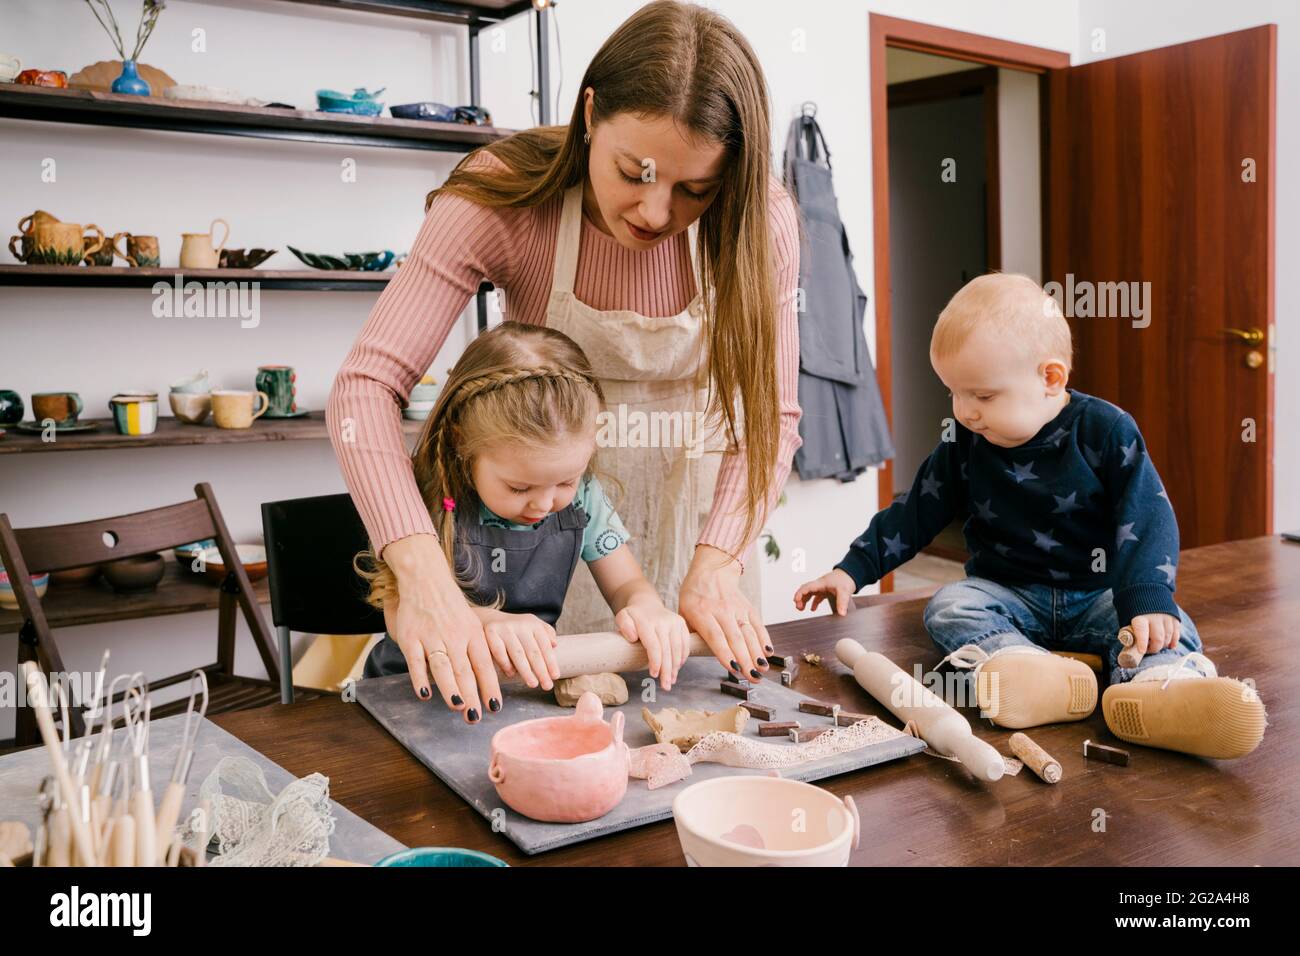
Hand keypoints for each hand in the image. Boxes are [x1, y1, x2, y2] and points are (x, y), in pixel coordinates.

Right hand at [383, 534, 500, 722]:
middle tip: (476, 717)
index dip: (490, 686)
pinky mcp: (410, 638)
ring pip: (443, 666)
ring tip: (459, 707)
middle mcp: (454, 636)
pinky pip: (415, 661)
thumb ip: (478, 653)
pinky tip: (425, 695)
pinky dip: (420, 679)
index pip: (484, 665)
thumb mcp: (472, 626)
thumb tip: (489, 684)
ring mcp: (431, 637)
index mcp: (473, 635)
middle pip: (465, 670)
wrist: (426, 580)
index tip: (495, 707)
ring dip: (451, 688)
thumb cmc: (452, 610)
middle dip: (472, 695)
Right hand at [481, 611, 559, 690]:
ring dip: (526, 671)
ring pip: (518, 653)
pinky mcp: (490, 632)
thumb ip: (546, 633)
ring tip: (533, 684)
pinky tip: (512, 674)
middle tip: (547, 686)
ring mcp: (505, 628)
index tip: (555, 676)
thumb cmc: (515, 628)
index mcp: (533, 624)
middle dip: (541, 670)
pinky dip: (506, 664)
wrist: (487, 618)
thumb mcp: (532, 625)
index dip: (551, 662)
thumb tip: (554, 645)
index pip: (544, 645)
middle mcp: (520, 624)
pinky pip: (499, 651)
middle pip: (533, 651)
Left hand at [614, 598, 689, 690]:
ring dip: (675, 667)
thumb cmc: (632, 616)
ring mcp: (674, 622)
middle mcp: (663, 621)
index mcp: (647, 622)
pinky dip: (682, 657)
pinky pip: (685, 643)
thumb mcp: (622, 617)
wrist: (646, 603)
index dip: (655, 662)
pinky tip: (677, 668)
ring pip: (678, 648)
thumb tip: (632, 637)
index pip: (654, 645)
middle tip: (665, 686)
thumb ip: (624, 626)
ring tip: (671, 680)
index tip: (653, 675)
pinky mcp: (682, 624)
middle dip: (667, 670)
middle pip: (667, 650)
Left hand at [678, 544, 770, 681]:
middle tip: (752, 677)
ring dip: (757, 653)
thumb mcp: (683, 611)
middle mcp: (721, 611)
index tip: (733, 668)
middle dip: (745, 660)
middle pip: (736, 638)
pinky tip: (769, 652)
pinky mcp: (748, 607)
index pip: (715, 636)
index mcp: (702, 613)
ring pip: (749, 633)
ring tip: (762, 669)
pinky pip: (758, 624)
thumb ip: (688, 633)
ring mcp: (737, 608)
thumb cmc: (694, 594)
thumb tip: (688, 655)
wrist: (712, 570)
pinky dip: (765, 638)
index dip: (725, 653)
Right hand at [793, 568, 855, 616]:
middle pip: (806, 590)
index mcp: (821, 583)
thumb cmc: (846, 578)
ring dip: (804, 600)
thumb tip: (841, 613)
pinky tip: (813, 609)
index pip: (807, 587)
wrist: (852, 574)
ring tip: (801, 609)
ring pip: (810, 593)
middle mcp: (820, 584)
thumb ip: (842, 602)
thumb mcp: (844, 591)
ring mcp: (822, 587)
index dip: (800, 593)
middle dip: (800, 598)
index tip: (796, 600)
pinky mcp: (826, 590)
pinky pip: (817, 596)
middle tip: (798, 607)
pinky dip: (814, 603)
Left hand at [1128, 612, 1181, 655]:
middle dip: (1154, 648)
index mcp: (1140, 615)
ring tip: (1157, 646)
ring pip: (1169, 636)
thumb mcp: (1127, 616)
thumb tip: (1132, 645)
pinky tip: (1170, 646)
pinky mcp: (1174, 617)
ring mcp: (1166, 616)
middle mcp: (1155, 616)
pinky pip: (1176, 632)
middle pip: (1158, 637)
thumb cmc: (1133, 607)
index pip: (1142, 631)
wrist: (1146, 589)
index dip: (1142, 642)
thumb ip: (1130, 629)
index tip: (1142, 651)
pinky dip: (1174, 641)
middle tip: (1149, 650)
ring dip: (1164, 645)